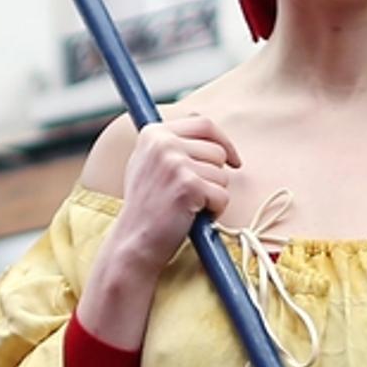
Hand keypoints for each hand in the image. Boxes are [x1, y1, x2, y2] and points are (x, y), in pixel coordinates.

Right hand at [110, 112, 239, 278]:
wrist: (133, 242)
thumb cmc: (146, 207)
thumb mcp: (150, 163)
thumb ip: (173, 142)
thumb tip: (207, 128)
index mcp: (153, 133)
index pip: (204, 124)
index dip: (223, 142)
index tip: (233, 160)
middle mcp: (163, 143)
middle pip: (216, 151)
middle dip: (214, 177)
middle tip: (193, 196)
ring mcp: (175, 163)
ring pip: (222, 175)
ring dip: (213, 196)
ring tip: (188, 207)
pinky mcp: (188, 185)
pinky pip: (222, 195)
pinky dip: (214, 211)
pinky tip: (192, 217)